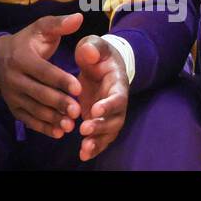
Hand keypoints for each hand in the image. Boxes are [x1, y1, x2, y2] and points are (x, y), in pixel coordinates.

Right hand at [0, 13, 82, 138]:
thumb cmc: (25, 43)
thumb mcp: (40, 29)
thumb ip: (59, 24)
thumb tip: (79, 17)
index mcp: (21, 58)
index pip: (43, 71)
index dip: (61, 80)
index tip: (79, 88)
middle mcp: (14, 78)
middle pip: (39, 93)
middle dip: (59, 103)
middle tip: (78, 110)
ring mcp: (12, 95)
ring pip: (34, 109)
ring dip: (53, 118)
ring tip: (72, 124)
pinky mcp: (13, 108)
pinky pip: (28, 120)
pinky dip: (43, 128)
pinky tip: (58, 133)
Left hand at [73, 35, 129, 160]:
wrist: (101, 64)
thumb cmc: (97, 54)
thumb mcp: (94, 45)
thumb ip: (92, 47)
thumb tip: (88, 51)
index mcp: (117, 83)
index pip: (117, 96)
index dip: (108, 105)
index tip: (95, 110)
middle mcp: (117, 102)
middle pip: (115, 119)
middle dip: (101, 127)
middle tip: (84, 130)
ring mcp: (109, 114)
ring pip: (109, 133)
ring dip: (98, 142)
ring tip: (84, 150)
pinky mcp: (100, 121)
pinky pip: (101, 138)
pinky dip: (94, 147)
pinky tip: (83, 155)